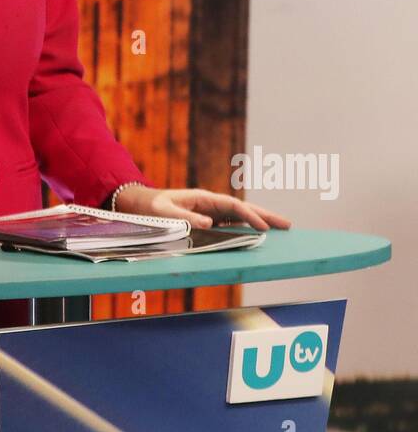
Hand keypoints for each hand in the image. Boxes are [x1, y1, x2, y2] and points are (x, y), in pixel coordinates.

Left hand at [116, 185, 291, 231]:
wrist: (142, 205)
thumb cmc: (152, 208)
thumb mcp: (165, 213)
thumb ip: (185, 217)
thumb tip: (208, 222)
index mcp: (203, 198)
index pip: (233, 206)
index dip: (250, 215)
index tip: (264, 227)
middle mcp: (211, 204)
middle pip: (243, 208)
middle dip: (266, 215)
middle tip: (288, 224)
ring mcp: (212, 211)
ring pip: (241, 216)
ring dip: (261, 221)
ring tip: (282, 228)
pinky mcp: (209, 219)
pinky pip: (232, 223)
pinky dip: (248, 227)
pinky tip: (260, 233)